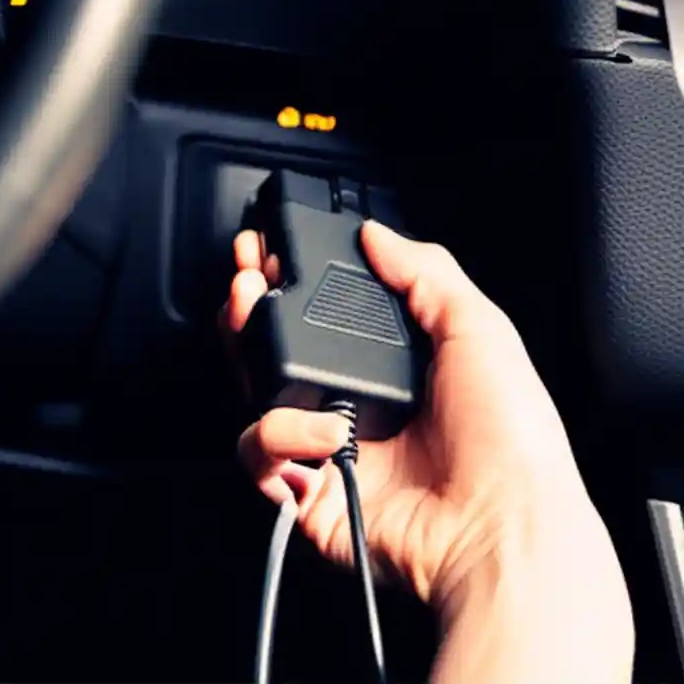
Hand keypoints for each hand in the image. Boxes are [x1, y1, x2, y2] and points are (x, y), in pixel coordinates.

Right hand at [226, 221, 632, 681]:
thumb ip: (425, 271)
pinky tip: (324, 433)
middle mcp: (354, 406)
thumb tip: (377, 234)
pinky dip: (281, 435)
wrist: (501, 523)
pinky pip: (260, 454)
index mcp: (393, 369)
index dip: (291, 283)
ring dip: (252, 358)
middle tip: (247, 279)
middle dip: (250, 307)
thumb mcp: (479, 330)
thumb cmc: (510, 439)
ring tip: (271, 343)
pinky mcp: (306, 493)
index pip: (322, 317)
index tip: (272, 252)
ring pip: (254, 396)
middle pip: (274, 350)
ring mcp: (325, 450)